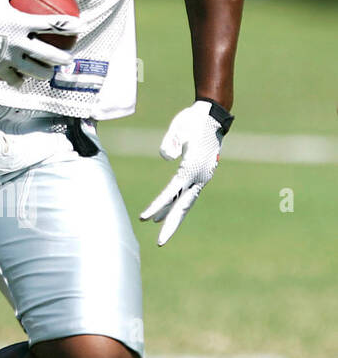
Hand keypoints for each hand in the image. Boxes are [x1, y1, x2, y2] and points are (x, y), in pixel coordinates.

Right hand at [0, 0, 81, 84]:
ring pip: (35, 71)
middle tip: (67, 58)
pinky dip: (19, 81)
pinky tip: (20, 81)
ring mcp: (9, 58)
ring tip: (48, 73)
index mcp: (22, 23)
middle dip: (63, 58)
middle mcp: (20, 43)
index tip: (80, 27)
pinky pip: (13, 79)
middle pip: (50, 55)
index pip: (54, 25)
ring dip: (45, 73)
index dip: (70, 26)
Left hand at [139, 99, 232, 245]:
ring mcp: (202, 176)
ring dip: (172, 213)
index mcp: (192, 168)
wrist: (211, 115)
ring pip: (186, 201)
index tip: (145, 218)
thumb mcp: (178, 128)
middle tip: (160, 242)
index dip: (158, 206)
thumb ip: (170, 143)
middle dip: (171, 224)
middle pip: (183, 206)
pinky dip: (177, 201)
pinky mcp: (201, 172)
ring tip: (157, 224)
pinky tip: (167, 206)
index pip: (171, 193)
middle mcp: (200, 176)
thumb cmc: (192, 120)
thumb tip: (166, 158)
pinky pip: (188, 192)